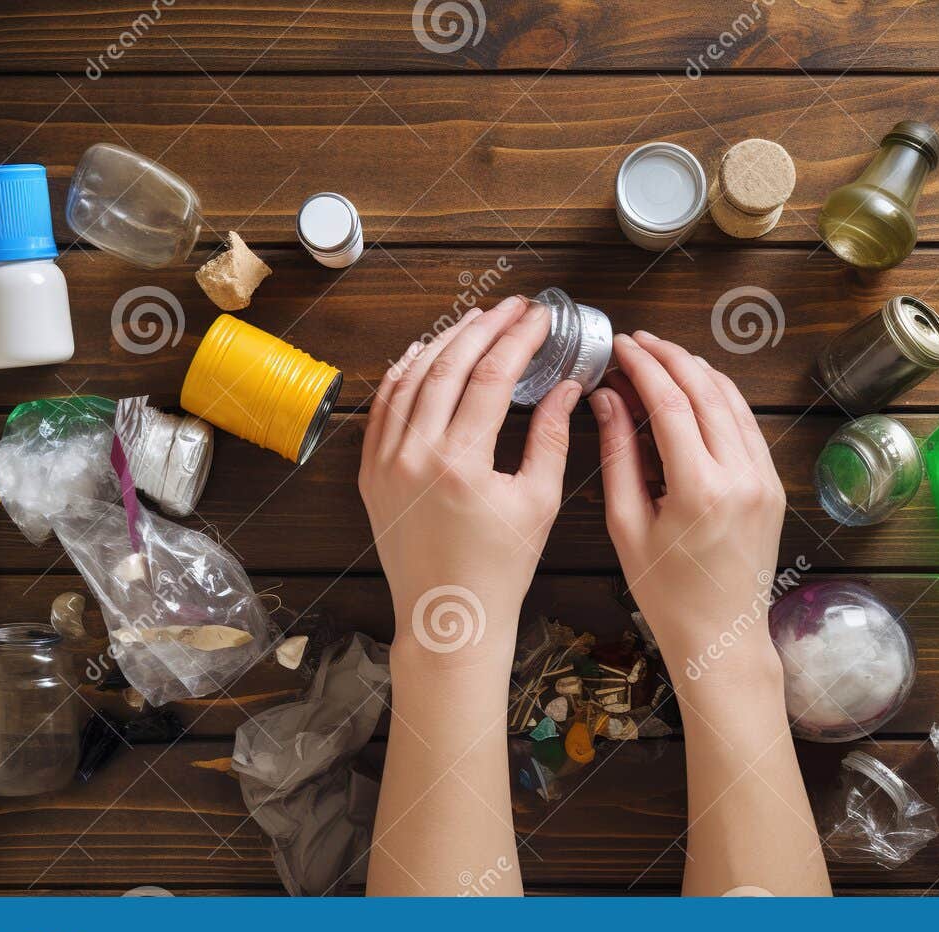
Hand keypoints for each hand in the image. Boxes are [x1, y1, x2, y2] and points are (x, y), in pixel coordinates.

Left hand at [359, 295, 579, 673]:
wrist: (449, 617)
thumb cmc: (499, 569)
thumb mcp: (538, 502)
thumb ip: (552, 437)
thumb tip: (567, 385)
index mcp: (461, 463)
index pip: (493, 376)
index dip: (519, 338)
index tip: (540, 318)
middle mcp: (415, 456)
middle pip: (450, 366)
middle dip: (485, 326)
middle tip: (512, 306)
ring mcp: (386, 463)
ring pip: (411, 379)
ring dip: (445, 342)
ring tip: (474, 319)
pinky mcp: (371, 474)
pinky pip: (382, 409)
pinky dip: (403, 374)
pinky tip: (423, 353)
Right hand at [592, 333, 827, 895]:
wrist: (722, 638)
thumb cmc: (665, 594)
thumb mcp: (627, 526)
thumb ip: (618, 455)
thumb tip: (607, 398)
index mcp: (699, 489)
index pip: (670, 402)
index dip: (642, 366)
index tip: (619, 345)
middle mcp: (740, 477)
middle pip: (705, 391)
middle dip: (670, 357)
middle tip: (637, 342)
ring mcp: (764, 479)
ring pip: (732, 402)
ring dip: (697, 372)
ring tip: (662, 358)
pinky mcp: (773, 485)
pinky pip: (747, 426)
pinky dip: (720, 399)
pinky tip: (695, 391)